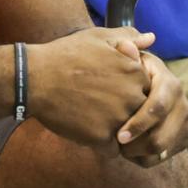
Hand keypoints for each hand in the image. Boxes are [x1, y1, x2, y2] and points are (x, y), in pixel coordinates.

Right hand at [27, 27, 154, 150]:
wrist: (35, 79)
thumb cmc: (66, 54)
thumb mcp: (98, 37)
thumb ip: (129, 38)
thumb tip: (152, 38)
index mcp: (135, 72)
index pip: (147, 90)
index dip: (129, 92)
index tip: (111, 89)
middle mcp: (132, 96)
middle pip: (141, 113)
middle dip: (127, 113)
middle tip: (101, 106)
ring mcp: (118, 118)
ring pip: (129, 133)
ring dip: (117, 131)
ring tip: (95, 120)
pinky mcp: (102, 138)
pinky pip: (113, 149)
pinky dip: (102, 145)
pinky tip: (88, 132)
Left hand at [112, 45, 187, 166]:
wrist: (142, 85)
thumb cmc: (128, 69)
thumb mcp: (126, 55)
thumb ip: (124, 49)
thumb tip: (127, 46)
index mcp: (170, 83)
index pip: (158, 108)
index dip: (138, 124)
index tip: (118, 135)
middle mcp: (183, 104)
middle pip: (161, 136)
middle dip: (135, 144)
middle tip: (114, 144)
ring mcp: (185, 123)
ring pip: (161, 150)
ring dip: (137, 152)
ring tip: (118, 145)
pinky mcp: (182, 139)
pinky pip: (161, 158)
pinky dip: (142, 158)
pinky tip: (127, 148)